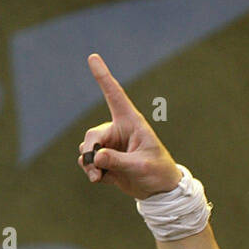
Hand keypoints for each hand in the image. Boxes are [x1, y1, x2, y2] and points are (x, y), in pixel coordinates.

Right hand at [77, 53, 181, 199]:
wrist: (161, 192)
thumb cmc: (158, 172)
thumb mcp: (141, 166)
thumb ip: (117, 161)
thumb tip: (95, 158)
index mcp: (131, 123)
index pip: (115, 96)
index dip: (103, 77)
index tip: (93, 57)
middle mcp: (118, 131)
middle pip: (92, 135)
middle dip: (90, 151)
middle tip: (96, 166)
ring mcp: (111, 146)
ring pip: (88, 149)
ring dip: (88, 163)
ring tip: (97, 176)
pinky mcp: (107, 161)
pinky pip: (89, 162)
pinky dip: (91, 171)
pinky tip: (99, 180)